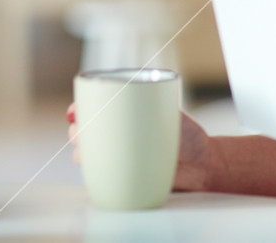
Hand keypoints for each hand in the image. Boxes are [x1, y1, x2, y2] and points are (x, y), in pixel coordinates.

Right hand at [66, 102, 213, 191]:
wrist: (201, 163)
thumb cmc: (186, 135)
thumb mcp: (169, 113)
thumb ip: (150, 107)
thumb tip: (129, 101)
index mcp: (124, 114)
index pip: (92, 109)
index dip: (79, 109)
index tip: (75, 112)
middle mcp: (116, 134)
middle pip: (82, 130)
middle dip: (77, 130)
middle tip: (83, 131)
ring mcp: (116, 155)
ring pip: (84, 153)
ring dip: (81, 151)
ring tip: (88, 150)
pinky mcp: (120, 175)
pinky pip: (97, 175)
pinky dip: (91, 171)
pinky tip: (94, 168)